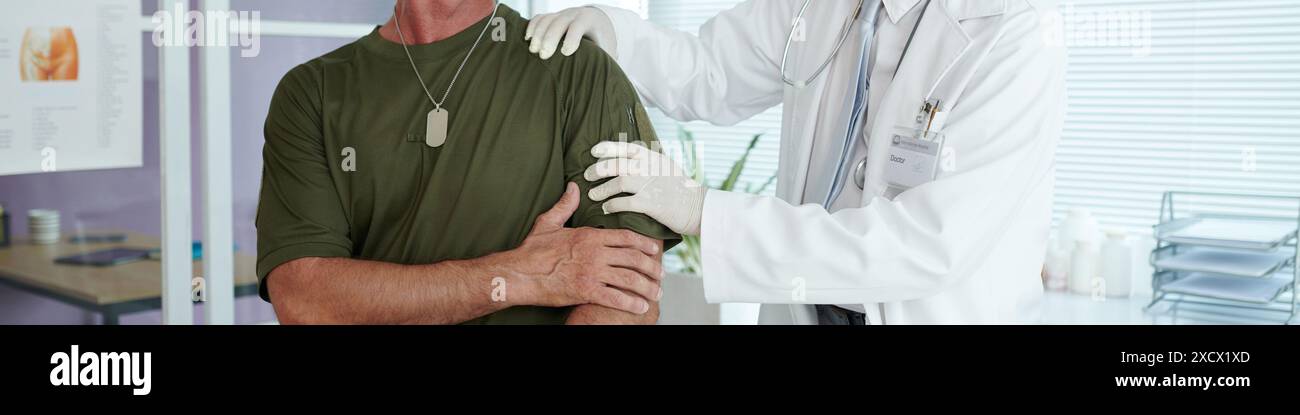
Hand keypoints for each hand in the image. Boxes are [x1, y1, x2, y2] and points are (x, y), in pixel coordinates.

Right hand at [494, 183, 662, 313]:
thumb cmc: (532, 250)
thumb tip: (573, 187)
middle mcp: (595, 253)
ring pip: (630, 279)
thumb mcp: (548, 223)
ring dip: (647, 287)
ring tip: (655, 294)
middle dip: (652, 268)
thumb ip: (565, 205)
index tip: (655, 251)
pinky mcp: (586, 291)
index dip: (645, 244)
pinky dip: (631, 303)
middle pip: (634, 258)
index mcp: (589, 235)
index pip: (626, 237)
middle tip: (660, 275)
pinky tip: (640, 307)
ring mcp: (592, 272)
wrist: (518, 274)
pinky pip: (615, 298)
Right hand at [524, 6, 615, 59]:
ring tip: (533, 51)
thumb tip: (600, 80)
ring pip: (547, 19)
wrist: (596, 23)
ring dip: (538, 34)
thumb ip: (603, 61)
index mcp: (589, 20)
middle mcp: (574, 14)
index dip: (571, 38)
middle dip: (550, 38)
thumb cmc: (601, 42)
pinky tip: (527, 39)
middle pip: (559, 22)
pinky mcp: (552, 17)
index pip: (579, 26)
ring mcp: (561, 14)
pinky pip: (540, 18)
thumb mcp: (605, 50)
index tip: (566, 53)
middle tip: (543, 56)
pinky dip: (532, 27)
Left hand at [585, 142, 706, 235]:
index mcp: (655, 158)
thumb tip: (630, 160)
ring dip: (601, 189)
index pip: (627, 147)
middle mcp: (651, 168)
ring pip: (618, 182)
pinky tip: (606, 209)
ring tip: (593, 195)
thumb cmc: (682, 190)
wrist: (699, 208)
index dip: (608, 147)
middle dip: (598, 169)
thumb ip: (651, 163)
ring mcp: (651, 185)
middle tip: (587, 175)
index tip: (594, 151)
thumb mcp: (668, 168)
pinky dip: (612, 205)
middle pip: (617, 164)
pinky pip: (624, 203)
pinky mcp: (651, 204)